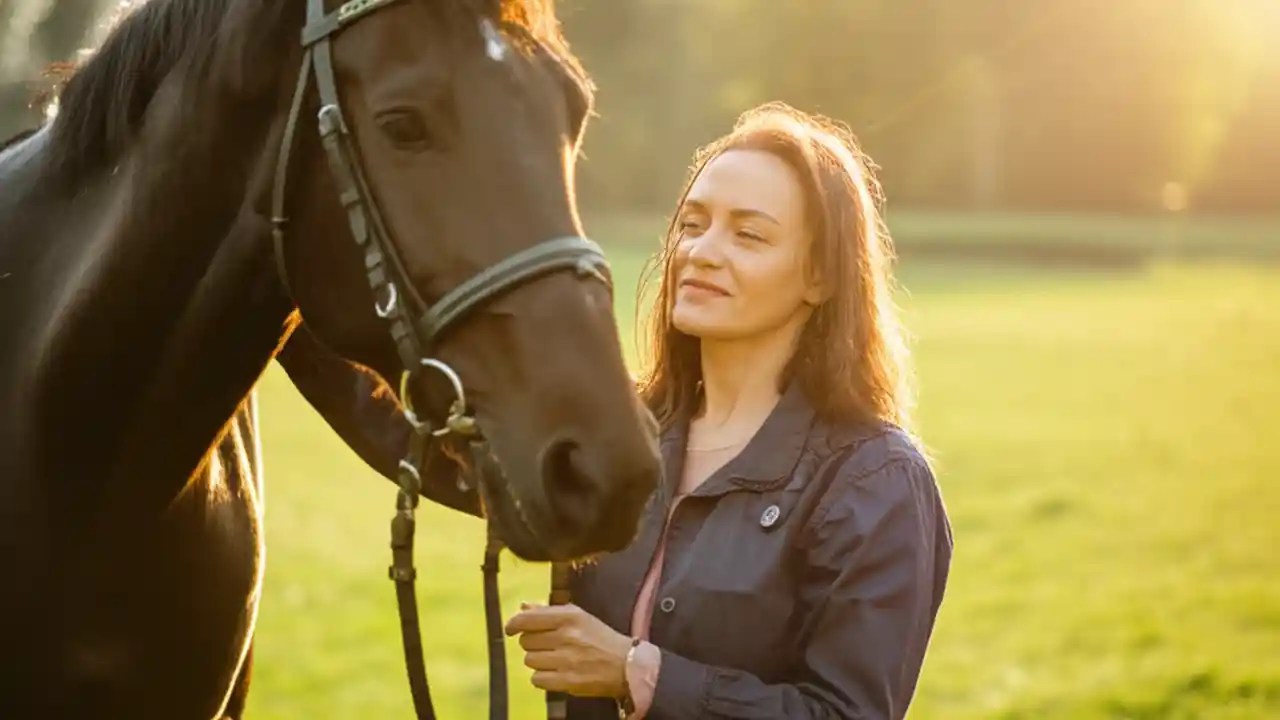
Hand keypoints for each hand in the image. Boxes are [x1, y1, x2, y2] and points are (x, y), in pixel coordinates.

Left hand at [504, 602, 632, 697]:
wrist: (626, 665)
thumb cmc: (601, 638)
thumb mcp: (579, 617)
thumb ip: (549, 611)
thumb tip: (523, 607)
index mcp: (569, 617)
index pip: (527, 619)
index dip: (513, 624)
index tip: (510, 629)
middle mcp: (566, 636)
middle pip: (526, 641)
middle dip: (532, 643)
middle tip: (546, 645)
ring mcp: (566, 660)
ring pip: (529, 660)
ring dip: (538, 660)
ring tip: (553, 659)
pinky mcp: (567, 681)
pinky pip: (536, 679)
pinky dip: (543, 677)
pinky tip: (555, 672)